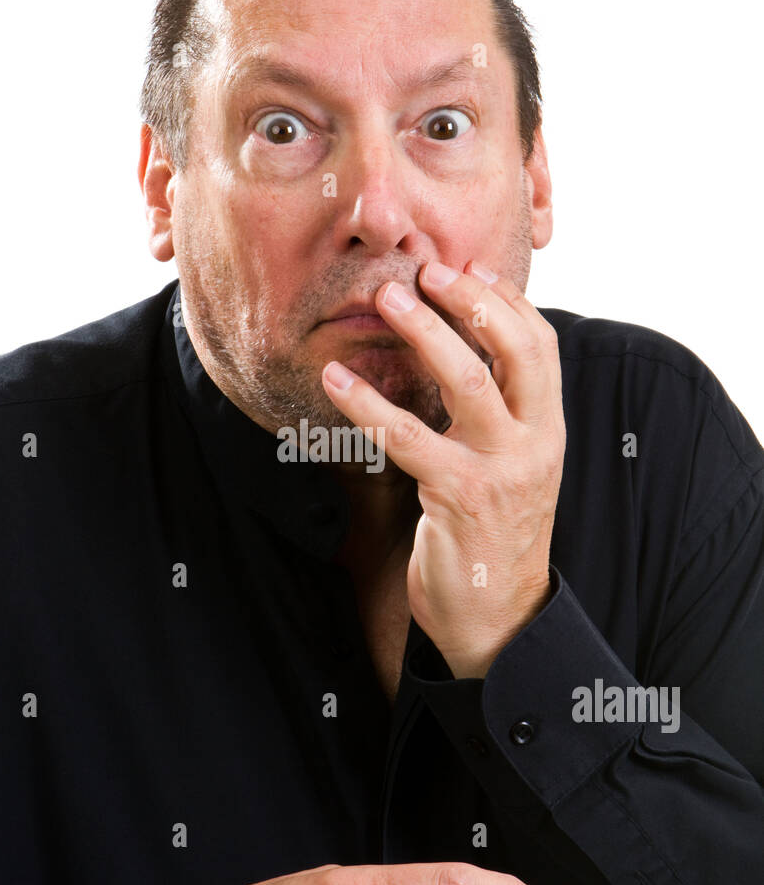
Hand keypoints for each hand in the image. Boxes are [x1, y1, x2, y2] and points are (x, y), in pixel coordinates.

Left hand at [321, 259, 565, 677]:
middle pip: (514, 350)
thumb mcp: (508, 469)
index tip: (469, 266)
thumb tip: (460, 360)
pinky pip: (408, 438)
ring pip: (469, 382)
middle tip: (424, 269)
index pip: (540, 346)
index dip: (507, 301)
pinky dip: (367, 404)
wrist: (497, 618)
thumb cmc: (490, 536)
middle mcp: (535, 443)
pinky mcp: (460, 497)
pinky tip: (336, 381)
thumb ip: (496, 419)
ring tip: (385, 298)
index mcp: (548, 429)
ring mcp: (502, 470)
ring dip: (425, 333)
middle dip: (471, 301)